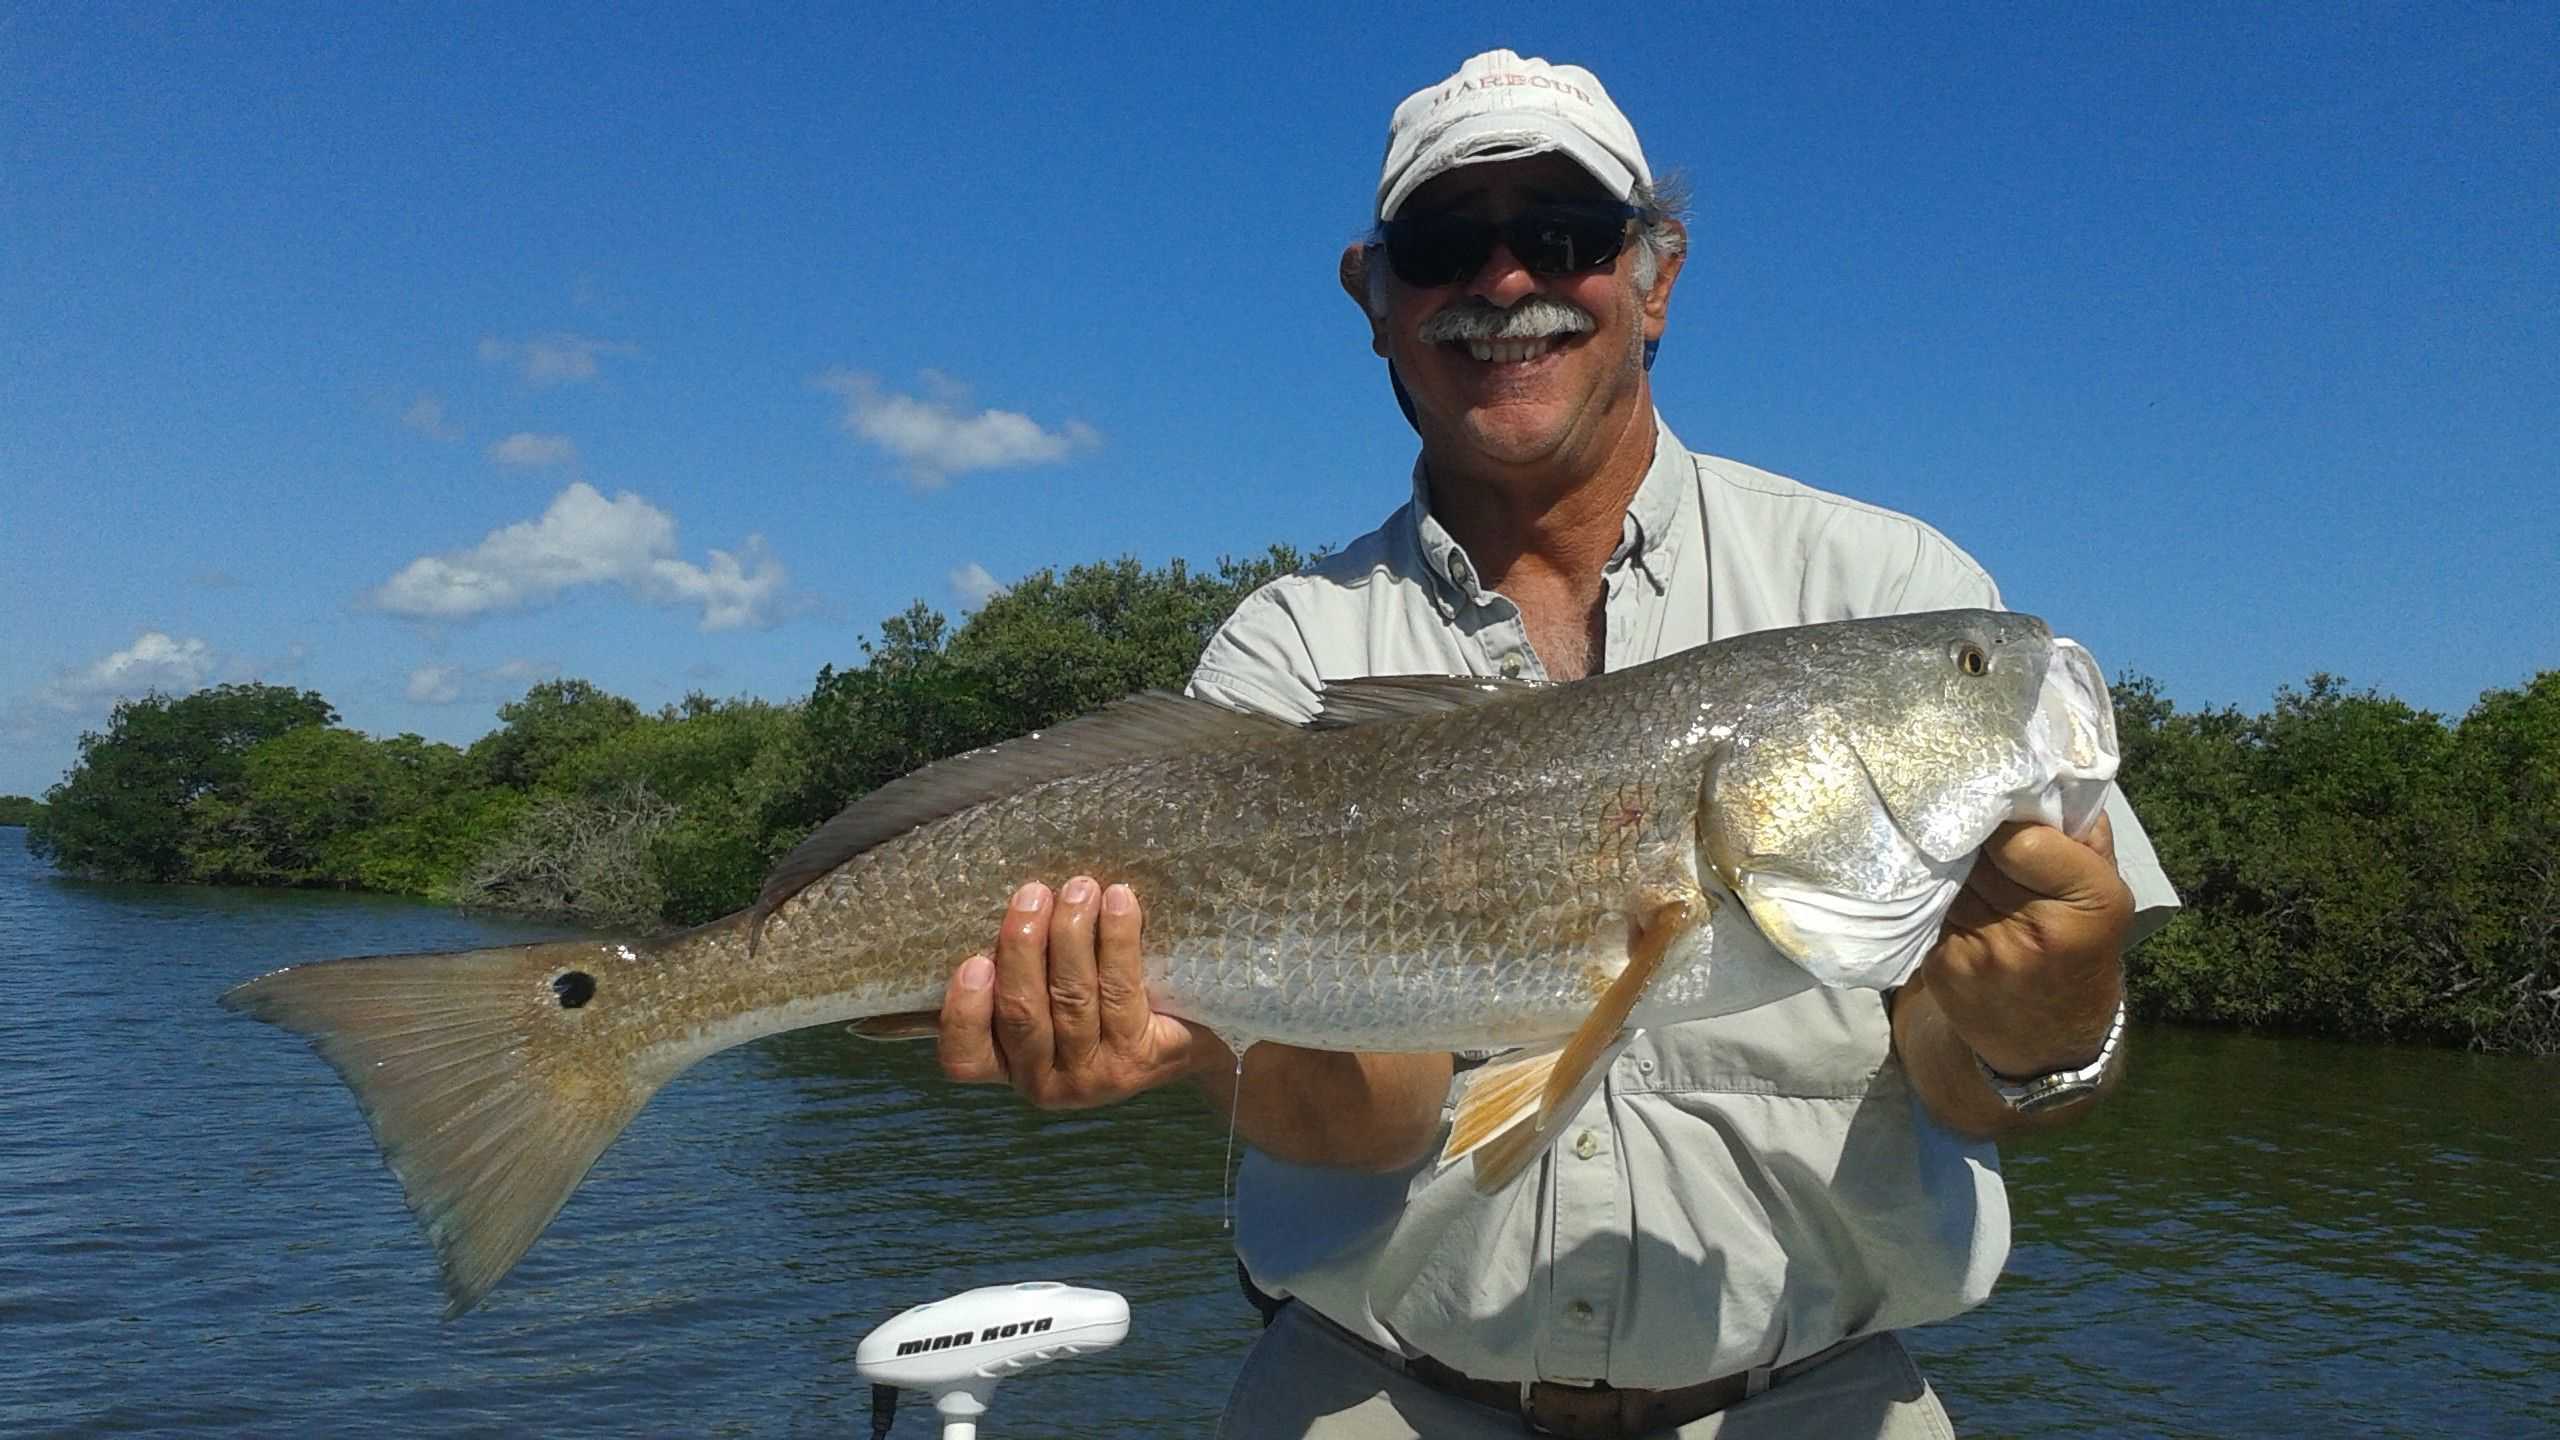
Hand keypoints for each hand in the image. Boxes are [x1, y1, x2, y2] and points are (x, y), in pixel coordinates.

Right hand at [937, 877, 1222, 1108]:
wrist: (1188, 1031)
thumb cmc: (1100, 999)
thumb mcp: (1049, 992)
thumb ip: (1023, 968)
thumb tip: (1011, 906)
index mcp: (1008, 1065)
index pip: (965, 1057)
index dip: (965, 1012)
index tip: (975, 960)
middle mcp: (1044, 1084)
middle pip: (1022, 1014)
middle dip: (1023, 946)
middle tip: (1033, 893)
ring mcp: (1095, 1078)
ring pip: (1072, 998)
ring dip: (1071, 933)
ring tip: (1079, 888)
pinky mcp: (1140, 1058)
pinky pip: (1121, 989)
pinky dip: (1117, 938)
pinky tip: (1119, 901)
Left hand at [1921, 815, 2132, 1077]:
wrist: (2049, 1037)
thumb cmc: (2080, 944)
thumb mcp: (2105, 890)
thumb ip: (2082, 832)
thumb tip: (2045, 772)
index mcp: (2092, 900)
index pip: (2022, 837)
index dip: (2004, 820)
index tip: (1999, 812)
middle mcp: (2037, 932)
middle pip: (1976, 852)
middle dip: (1966, 833)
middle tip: (1957, 814)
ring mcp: (1985, 954)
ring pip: (1945, 876)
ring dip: (1941, 859)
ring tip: (1945, 848)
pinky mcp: (1944, 968)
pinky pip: (1926, 907)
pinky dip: (1927, 892)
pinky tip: (1934, 888)